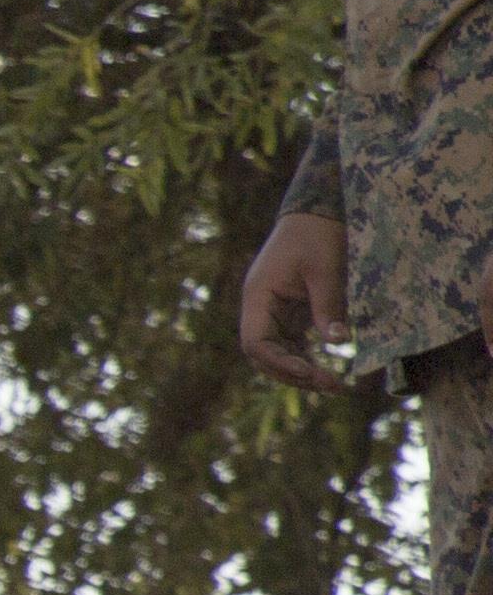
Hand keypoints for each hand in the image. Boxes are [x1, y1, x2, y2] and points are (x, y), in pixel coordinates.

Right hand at [239, 206, 345, 389]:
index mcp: (258, 297)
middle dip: (293, 374)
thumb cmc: (318, 234)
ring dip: (301, 371)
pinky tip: (328, 368)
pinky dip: (306, 358)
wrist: (317, 209)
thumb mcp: (325, 270)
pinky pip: (291, 343)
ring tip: (334, 384)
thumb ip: (328, 306)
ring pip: (277, 353)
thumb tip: (338, 343)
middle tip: (331, 385)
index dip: (280, 362)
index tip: (312, 371)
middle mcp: (260, 308)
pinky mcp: (289, 311)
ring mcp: (273, 311)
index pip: (256, 343)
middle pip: (264, 355)